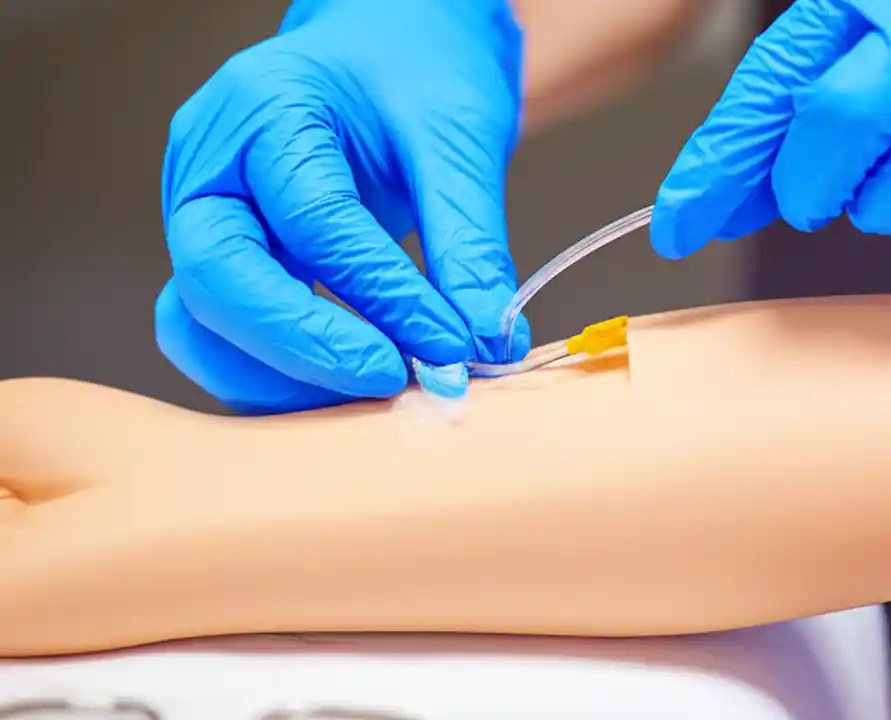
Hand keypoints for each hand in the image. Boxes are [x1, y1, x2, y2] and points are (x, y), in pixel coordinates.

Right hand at [156, 0, 530, 413]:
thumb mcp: (457, 139)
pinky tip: (351, 384)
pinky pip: (223, 337)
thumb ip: (469, 243)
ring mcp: (205, 217)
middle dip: (308, 348)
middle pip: (220, 280)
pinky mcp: (225, 262)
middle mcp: (210, 165)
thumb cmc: (418, 69)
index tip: (450, 345)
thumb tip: (488, 343)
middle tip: (397, 382)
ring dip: (283, 378)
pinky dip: (280, 375)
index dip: (383, 297)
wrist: (395, 47)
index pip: (313, 223)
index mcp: (263, 109)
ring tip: (379, 391)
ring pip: (201, 323)